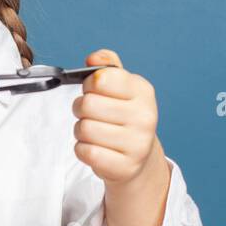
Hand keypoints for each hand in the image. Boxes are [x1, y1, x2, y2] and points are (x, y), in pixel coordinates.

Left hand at [70, 48, 158, 186]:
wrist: (138, 155)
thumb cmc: (123, 116)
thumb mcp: (121, 86)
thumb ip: (106, 66)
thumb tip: (93, 59)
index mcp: (143, 91)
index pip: (101, 78)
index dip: (89, 84)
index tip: (95, 90)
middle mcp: (145, 116)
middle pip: (87, 105)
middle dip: (81, 108)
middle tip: (90, 114)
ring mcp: (137, 143)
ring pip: (84, 129)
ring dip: (80, 131)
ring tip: (94, 132)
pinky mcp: (125, 166)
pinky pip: (85, 152)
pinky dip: (83, 150)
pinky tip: (96, 148)